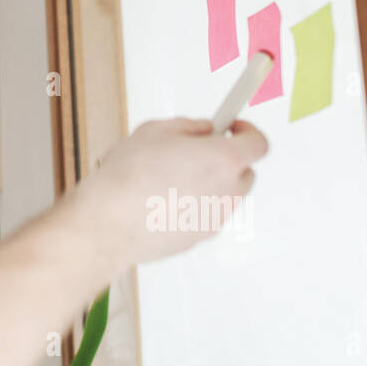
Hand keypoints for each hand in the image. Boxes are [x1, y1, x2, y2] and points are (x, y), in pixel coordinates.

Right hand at [74, 117, 268, 271]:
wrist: (107, 223)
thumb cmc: (127, 177)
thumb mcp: (154, 130)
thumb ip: (188, 126)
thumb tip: (202, 130)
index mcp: (223, 159)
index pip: (259, 143)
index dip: (248, 132)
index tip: (234, 128)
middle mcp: (227, 192)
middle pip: (245, 172)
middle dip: (227, 159)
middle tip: (199, 151)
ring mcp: (214, 219)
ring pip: (224, 196)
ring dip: (210, 184)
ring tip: (171, 177)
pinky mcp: (198, 239)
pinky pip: (205, 215)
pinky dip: (193, 206)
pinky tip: (161, 199)